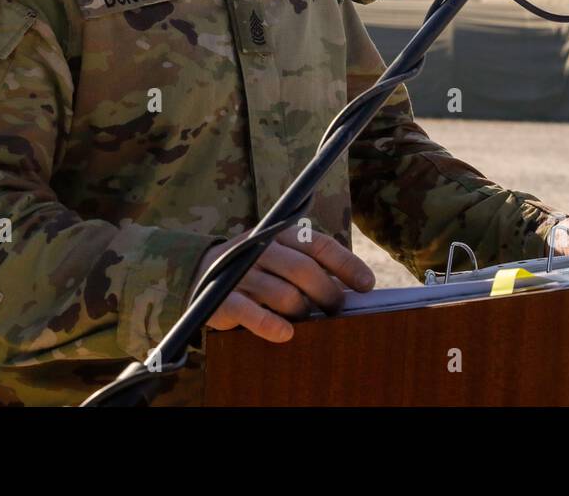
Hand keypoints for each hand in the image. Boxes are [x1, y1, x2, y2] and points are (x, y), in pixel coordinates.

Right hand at [189, 226, 374, 343]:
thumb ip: (310, 264)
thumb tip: (352, 288)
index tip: (367, 285)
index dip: (346, 265)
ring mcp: (241, 272)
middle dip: (328, 293)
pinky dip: (271, 325)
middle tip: (337, 309)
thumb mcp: (282, 255)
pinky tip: (286, 334)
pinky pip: (251, 313)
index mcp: (280, 234)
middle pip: (304, 271)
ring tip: (308, 321)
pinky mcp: (223, 297)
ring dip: (302, 311)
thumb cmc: (258, 267)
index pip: (319, 245)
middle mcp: (261, 249)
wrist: (201, 270)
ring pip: (283, 294)